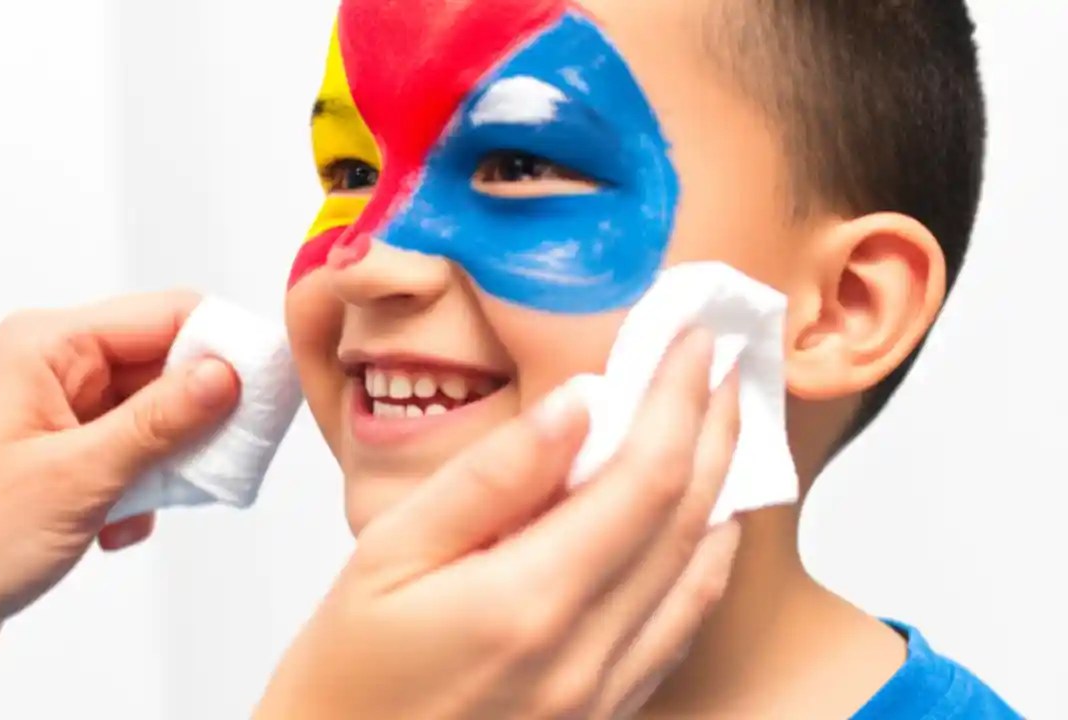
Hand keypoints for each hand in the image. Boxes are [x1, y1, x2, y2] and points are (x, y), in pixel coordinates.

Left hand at [0, 291, 237, 718]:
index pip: (166, 313)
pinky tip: (116, 527)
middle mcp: (53, 367)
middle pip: (166, 363)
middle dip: (200, 415)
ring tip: (147, 504)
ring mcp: (59, 413)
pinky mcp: (64, 456)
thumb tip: (227, 374)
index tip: (267, 389)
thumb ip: (162, 421)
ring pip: (156, 414)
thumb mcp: (79, 477)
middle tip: (223, 459)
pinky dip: (142, 491)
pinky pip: (135, 453)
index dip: (223, 345)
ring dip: (168, 462)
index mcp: (46, 345)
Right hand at [256, 329, 740, 719]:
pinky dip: (702, 558)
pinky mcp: (603, 711)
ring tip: (719, 421)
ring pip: (699, 573)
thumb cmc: (346, 669)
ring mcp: (602, 692)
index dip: (677, 399)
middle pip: (688, 520)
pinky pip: (679, 625)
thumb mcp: (390, 552)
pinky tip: (701, 519)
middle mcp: (585, 654)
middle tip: (717, 363)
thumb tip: (577, 403)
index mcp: (528, 601)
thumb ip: (492, 476)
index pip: (643, 478)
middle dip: (712, 428)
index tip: (689, 340)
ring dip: (721, 487)